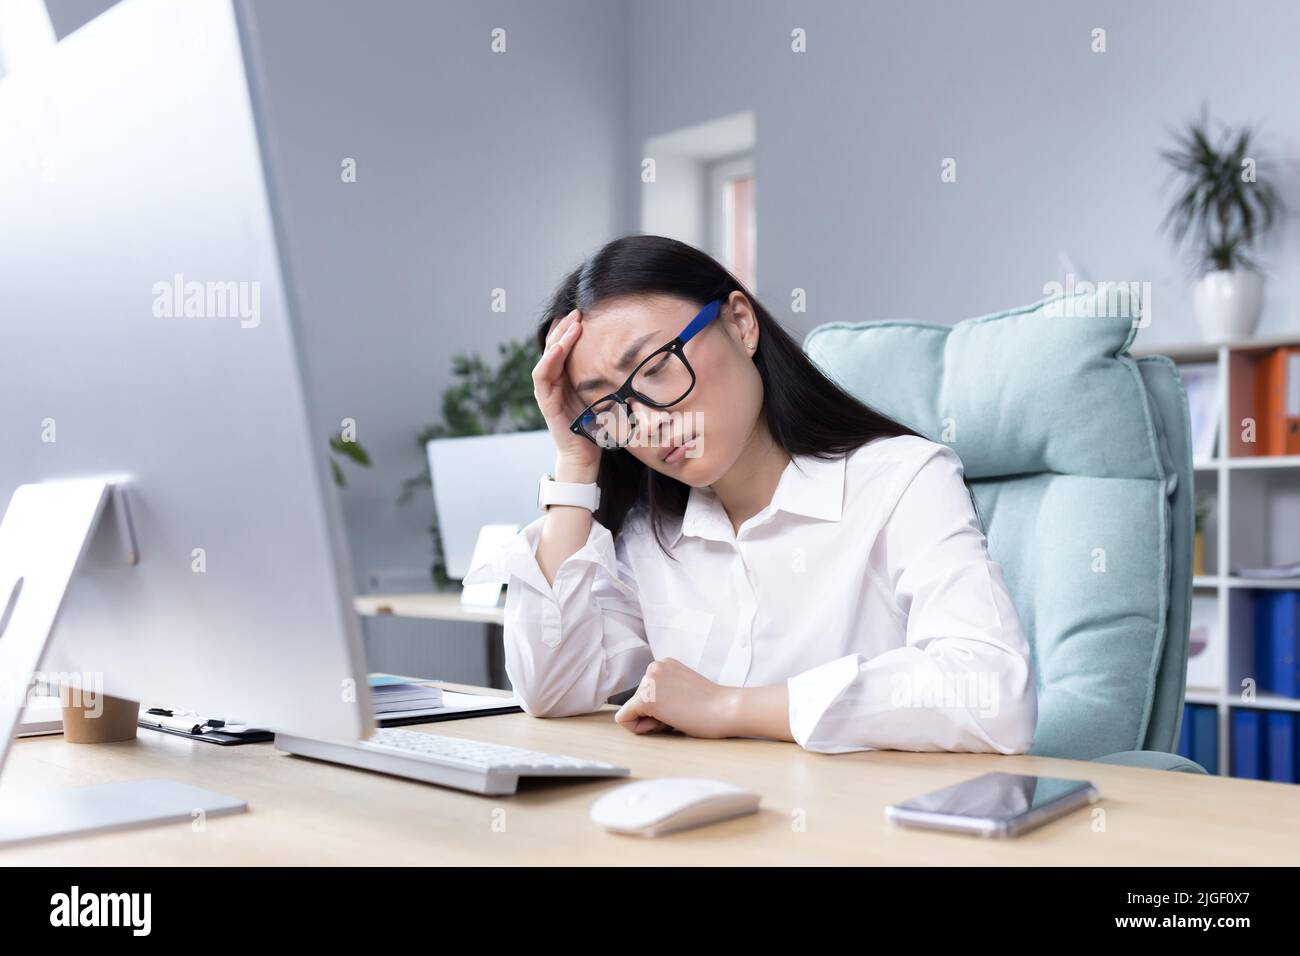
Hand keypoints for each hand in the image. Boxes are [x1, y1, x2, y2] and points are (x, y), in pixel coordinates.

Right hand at [533, 309, 601, 473]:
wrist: (586, 453)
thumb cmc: (598, 425)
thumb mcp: (606, 393)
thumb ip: (609, 376)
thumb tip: (633, 357)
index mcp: (568, 377)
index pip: (566, 347)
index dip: (572, 329)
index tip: (584, 314)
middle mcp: (556, 381)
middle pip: (555, 347)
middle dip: (565, 327)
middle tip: (577, 311)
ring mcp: (548, 390)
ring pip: (547, 357)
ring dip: (558, 339)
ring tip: (571, 324)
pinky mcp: (545, 401)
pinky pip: (541, 376)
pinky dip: (548, 360)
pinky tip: (559, 347)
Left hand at [614, 659, 739, 738]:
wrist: (727, 709)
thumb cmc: (713, 706)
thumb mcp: (683, 690)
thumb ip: (666, 692)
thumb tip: (647, 709)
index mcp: (664, 664)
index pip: (645, 693)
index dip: (660, 709)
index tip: (681, 708)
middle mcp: (653, 667)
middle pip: (636, 702)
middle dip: (655, 716)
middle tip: (682, 714)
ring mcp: (648, 681)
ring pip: (631, 712)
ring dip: (652, 722)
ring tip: (678, 716)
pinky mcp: (645, 699)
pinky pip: (624, 720)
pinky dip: (640, 728)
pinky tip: (665, 723)